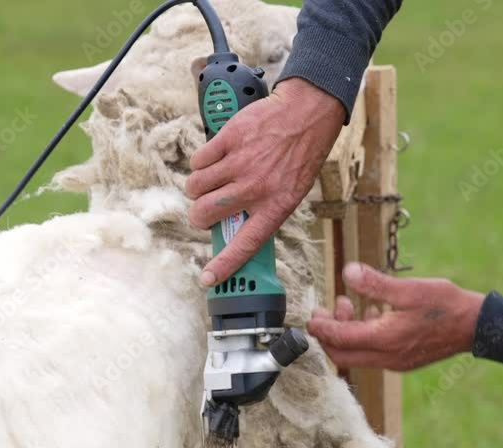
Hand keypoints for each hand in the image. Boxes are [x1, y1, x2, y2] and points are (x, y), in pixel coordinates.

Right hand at [186, 78, 345, 285]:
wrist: (306, 113)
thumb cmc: (300, 155)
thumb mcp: (291, 192)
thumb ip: (265, 211)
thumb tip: (234, 227)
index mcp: (274, 206)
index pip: (245, 245)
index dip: (224, 265)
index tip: (208, 279)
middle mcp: (255, 188)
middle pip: (204, 213)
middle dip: (198, 215)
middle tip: (204, 210)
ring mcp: (240, 163)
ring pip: (195, 186)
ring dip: (197, 187)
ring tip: (211, 180)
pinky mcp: (229, 139)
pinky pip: (199, 160)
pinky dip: (201, 162)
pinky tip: (215, 158)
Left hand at [307, 263, 486, 370]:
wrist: (477, 327)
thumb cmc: (445, 306)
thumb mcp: (409, 289)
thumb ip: (375, 283)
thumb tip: (348, 272)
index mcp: (384, 340)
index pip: (339, 339)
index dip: (321, 327)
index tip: (311, 315)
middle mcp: (386, 357)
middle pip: (342, 355)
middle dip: (329, 334)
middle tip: (326, 310)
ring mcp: (395, 362)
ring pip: (356, 355)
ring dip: (346, 333)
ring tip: (348, 304)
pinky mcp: (403, 361)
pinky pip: (372, 354)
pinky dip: (363, 336)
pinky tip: (372, 313)